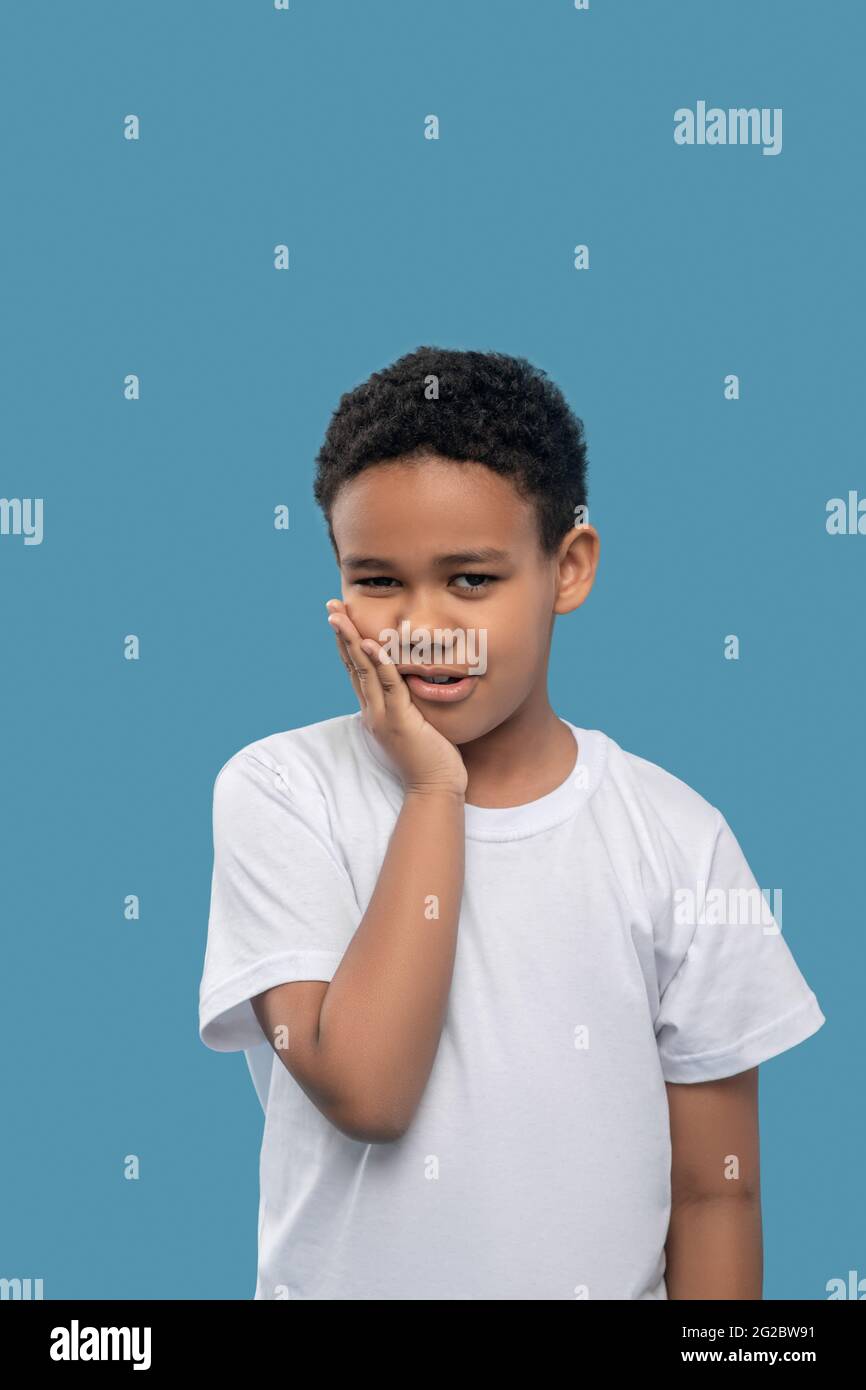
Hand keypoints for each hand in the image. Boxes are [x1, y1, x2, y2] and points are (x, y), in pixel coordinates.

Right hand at [326, 599, 467, 796]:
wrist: (435, 787)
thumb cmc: (431, 756)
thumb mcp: (414, 722)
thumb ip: (407, 702)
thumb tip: (411, 681)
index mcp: (374, 710)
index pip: (355, 669)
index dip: (347, 643)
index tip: (339, 618)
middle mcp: (372, 711)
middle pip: (352, 665)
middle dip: (342, 633)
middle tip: (331, 607)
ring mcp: (383, 716)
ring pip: (363, 671)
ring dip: (352, 641)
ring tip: (340, 616)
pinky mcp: (399, 721)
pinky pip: (388, 686)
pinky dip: (380, 664)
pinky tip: (372, 644)